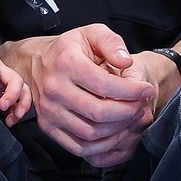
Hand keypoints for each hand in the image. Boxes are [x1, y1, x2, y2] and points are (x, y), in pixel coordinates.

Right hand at [20, 24, 155, 166]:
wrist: (34, 63)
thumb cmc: (68, 49)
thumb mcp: (91, 33)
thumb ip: (112, 42)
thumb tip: (126, 62)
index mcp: (66, 63)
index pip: (104, 85)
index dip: (132, 92)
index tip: (146, 90)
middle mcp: (54, 88)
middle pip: (99, 113)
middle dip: (128, 112)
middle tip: (141, 105)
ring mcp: (49, 111)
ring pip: (91, 133)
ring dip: (118, 130)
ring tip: (130, 117)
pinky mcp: (48, 127)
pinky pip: (79, 147)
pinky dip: (102, 145)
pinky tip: (114, 132)